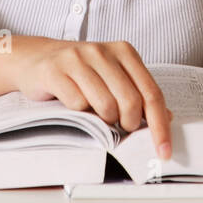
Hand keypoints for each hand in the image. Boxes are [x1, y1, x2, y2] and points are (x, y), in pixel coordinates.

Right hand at [9, 36, 173, 157]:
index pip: (151, 92)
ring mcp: (77, 59)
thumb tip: (166, 118)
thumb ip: (137, 92)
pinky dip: (79, 114)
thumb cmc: (80, 72)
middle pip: (131, 102)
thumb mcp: (112, 76)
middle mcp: (102, 51)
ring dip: (103, 120)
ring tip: (95, 113)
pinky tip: (73, 105)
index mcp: (124, 51)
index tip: (164, 150)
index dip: (160, 125)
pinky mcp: (55, 71)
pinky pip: (77, 104)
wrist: (36, 58)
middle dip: (129, 125)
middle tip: (121, 128)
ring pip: (105, 105)